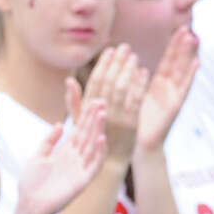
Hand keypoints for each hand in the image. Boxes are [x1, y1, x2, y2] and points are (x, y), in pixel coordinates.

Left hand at [16, 96, 106, 213]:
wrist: (29, 205)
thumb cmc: (31, 184)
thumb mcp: (38, 156)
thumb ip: (49, 140)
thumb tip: (61, 123)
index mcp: (65, 152)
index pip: (79, 131)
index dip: (85, 117)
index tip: (92, 101)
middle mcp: (76, 159)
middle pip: (88, 135)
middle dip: (94, 119)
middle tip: (101, 103)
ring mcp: (80, 169)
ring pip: (93, 146)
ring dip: (98, 131)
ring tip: (102, 115)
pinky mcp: (83, 181)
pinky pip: (95, 165)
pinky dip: (99, 152)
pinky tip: (101, 139)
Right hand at [75, 45, 146, 165]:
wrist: (107, 166)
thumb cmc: (91, 143)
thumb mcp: (78, 123)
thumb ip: (74, 102)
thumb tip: (69, 80)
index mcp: (88, 110)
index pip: (95, 82)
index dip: (103, 64)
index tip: (109, 50)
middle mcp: (101, 113)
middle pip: (109, 82)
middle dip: (117, 62)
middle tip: (124, 47)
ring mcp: (116, 118)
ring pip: (123, 89)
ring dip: (129, 70)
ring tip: (134, 56)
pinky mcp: (131, 125)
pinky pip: (136, 101)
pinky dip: (140, 84)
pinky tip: (144, 72)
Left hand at [136, 26, 199, 150]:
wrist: (138, 144)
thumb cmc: (132, 120)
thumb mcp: (127, 94)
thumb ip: (125, 77)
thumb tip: (121, 57)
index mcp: (158, 84)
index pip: (168, 60)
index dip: (173, 45)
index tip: (178, 29)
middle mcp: (168, 88)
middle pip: (177, 62)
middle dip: (182, 46)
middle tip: (187, 27)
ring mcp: (173, 96)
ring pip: (182, 71)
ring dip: (188, 55)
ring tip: (193, 38)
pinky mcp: (175, 106)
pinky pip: (184, 88)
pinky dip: (190, 75)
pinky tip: (196, 63)